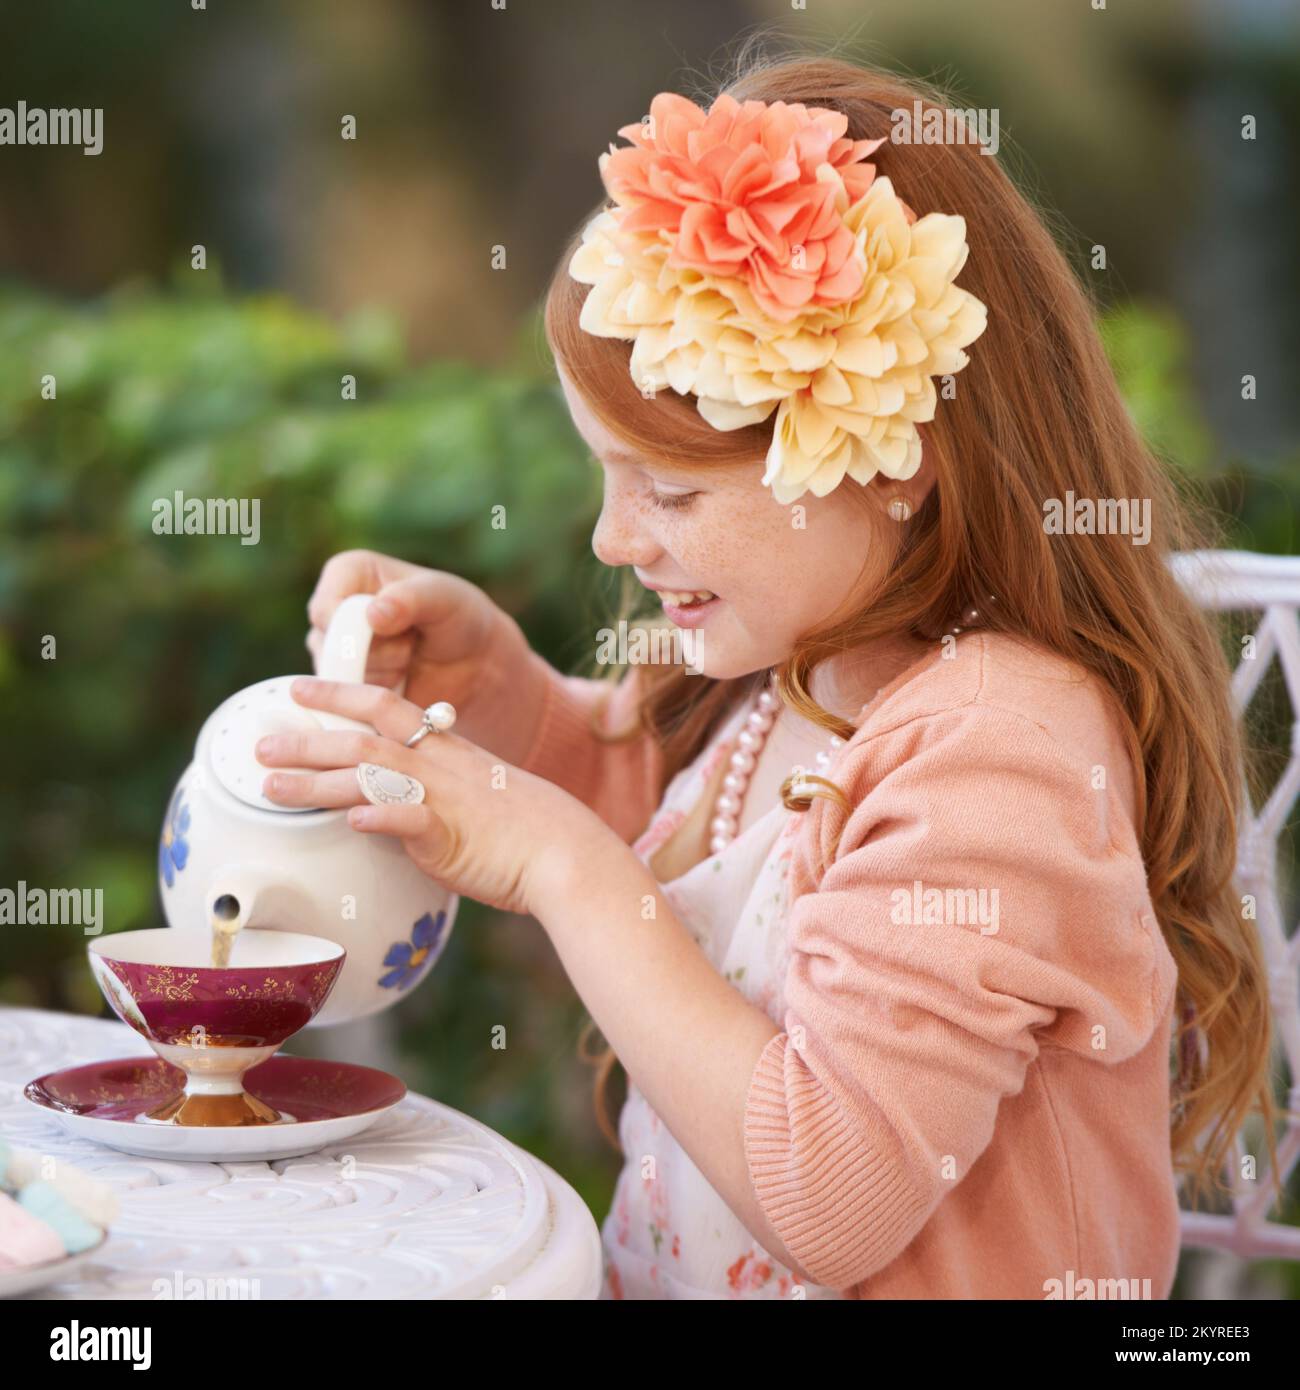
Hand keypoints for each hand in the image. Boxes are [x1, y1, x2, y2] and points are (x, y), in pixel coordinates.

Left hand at [254, 675, 607, 916]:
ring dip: (315, 781)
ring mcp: (442, 800)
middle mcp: (437, 767)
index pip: (385, 706)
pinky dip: (378, 817)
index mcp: (446, 751)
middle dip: (306, 739)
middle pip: (361, 741)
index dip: (339, 694)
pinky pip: (410, 821)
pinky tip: (348, 820)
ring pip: (370, 778)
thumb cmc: (526, 832)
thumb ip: (432, 795)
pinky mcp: (449, 837)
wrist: (567, 853)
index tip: (298, 688)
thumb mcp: (477, 797)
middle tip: (260, 743)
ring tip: (270, 787)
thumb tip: (393, 805)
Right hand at [305, 549, 548, 765]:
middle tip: (411, 644)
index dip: (356, 630)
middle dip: (377, 655)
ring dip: (381, 677)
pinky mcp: (341, 684)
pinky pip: (344, 702)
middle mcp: (331, 609)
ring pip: (337, 678)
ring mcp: (332, 649)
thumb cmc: (459, 617)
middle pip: (329, 648)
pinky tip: (402, 682)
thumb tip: (373, 614)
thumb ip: (410, 600)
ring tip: (409, 660)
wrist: (473, 662)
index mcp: (347, 573)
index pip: (325, 609)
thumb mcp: (443, 598)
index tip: (395, 628)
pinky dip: (378, 697)